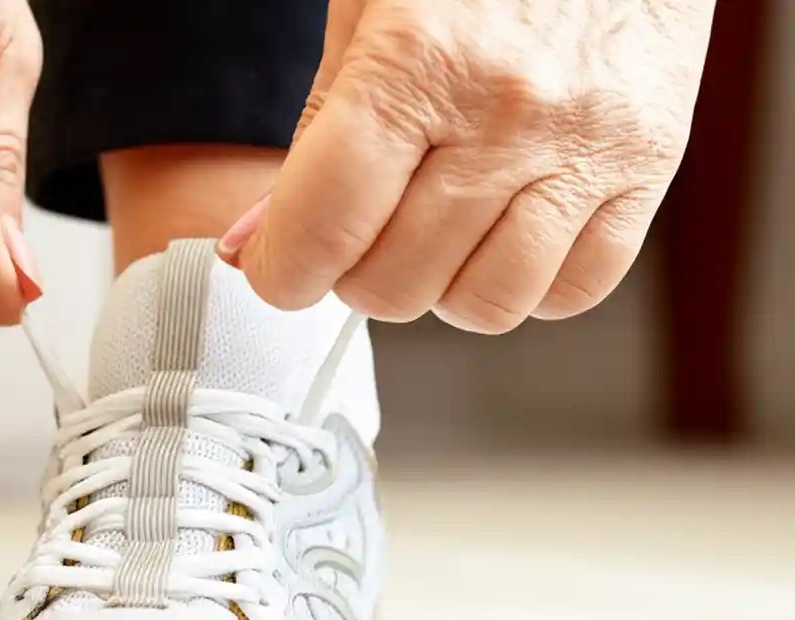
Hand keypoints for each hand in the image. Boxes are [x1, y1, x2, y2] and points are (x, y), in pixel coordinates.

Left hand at [221, 0, 715, 332]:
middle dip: (353, 275)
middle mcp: (505, 111)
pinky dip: (523, 286)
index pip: (324, 227)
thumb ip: (311, 133)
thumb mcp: (366, 9)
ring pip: (483, 306)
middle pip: (394, 283)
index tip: (278, 268)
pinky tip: (500, 235)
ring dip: (437, 290)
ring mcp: (584, 143)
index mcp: (417, 59)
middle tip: (359, 231)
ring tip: (431, 234)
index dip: (281, 271)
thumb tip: (254, 243)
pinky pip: (573, 291)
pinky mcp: (649, 164)